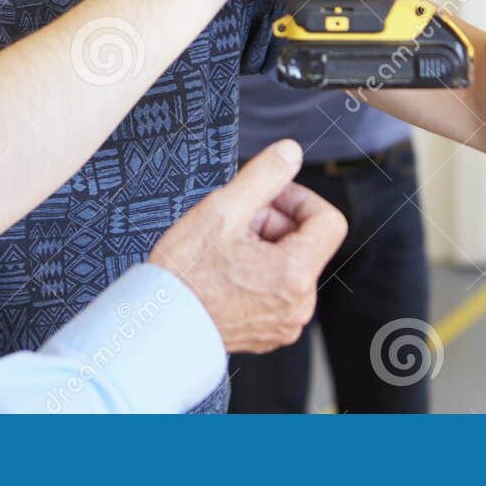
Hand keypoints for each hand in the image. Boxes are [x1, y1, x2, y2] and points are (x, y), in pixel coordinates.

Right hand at [149, 139, 346, 353]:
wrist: (157, 325)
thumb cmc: (185, 273)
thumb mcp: (223, 209)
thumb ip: (264, 175)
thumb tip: (291, 152)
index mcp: (295, 274)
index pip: (329, 220)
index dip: (300, 199)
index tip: (269, 197)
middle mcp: (299, 305)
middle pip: (306, 242)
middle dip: (274, 223)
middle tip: (235, 222)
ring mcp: (286, 323)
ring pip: (291, 265)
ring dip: (265, 247)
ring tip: (226, 248)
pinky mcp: (271, 332)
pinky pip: (278, 291)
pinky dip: (259, 274)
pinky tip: (226, 272)